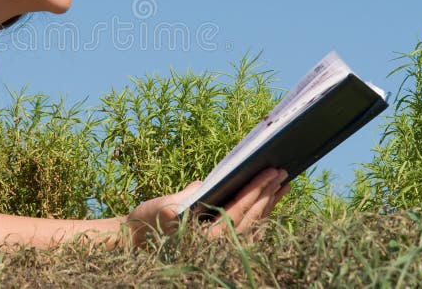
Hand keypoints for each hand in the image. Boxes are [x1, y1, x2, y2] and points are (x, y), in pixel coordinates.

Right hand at [124, 168, 289, 245]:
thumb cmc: (147, 220)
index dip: (255, 191)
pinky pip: (247, 228)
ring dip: (269, 204)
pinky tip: (268, 199)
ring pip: (253, 225)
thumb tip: (199, 187)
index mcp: (205, 240)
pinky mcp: (221, 241)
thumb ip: (178, 201)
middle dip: (267, 194)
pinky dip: (260, 213)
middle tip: (281, 173)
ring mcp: (222, 246)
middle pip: (251, 219)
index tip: (270, 173)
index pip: (237, 212)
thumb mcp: (160, 207)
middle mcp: (218, 247)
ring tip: (282, 184)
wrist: (138, 238)